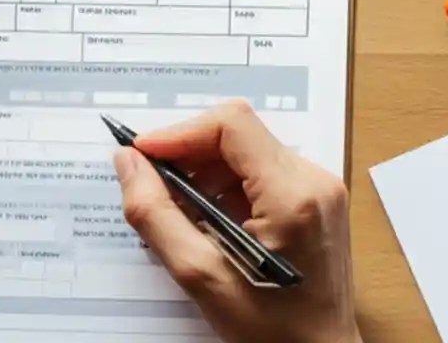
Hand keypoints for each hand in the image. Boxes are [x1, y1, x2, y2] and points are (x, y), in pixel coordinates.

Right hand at [113, 101, 360, 342]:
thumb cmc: (272, 332)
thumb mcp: (201, 276)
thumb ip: (156, 214)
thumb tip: (128, 164)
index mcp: (293, 196)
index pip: (231, 125)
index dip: (179, 133)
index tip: (143, 154)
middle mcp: (314, 182)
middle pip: (237, 134)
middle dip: (188, 154)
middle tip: (154, 187)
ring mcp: (319, 190)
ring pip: (246, 151)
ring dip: (205, 173)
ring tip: (180, 213)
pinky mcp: (314, 201)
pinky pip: (260, 173)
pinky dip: (225, 187)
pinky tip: (208, 222)